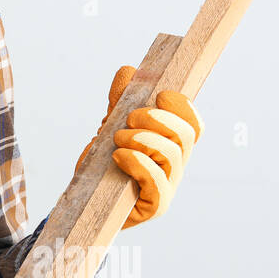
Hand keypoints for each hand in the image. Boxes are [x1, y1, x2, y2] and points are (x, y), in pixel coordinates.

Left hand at [75, 67, 203, 228]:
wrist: (85, 201)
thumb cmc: (102, 166)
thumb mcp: (110, 127)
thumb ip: (119, 102)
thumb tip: (129, 70)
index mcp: (170, 145)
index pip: (193, 123)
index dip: (182, 106)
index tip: (160, 95)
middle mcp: (174, 165)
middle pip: (186, 134)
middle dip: (157, 118)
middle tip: (129, 118)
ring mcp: (168, 187)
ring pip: (172, 154)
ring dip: (141, 139)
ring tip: (116, 139)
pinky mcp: (155, 206)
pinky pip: (157, 182)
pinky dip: (138, 162)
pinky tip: (118, 157)